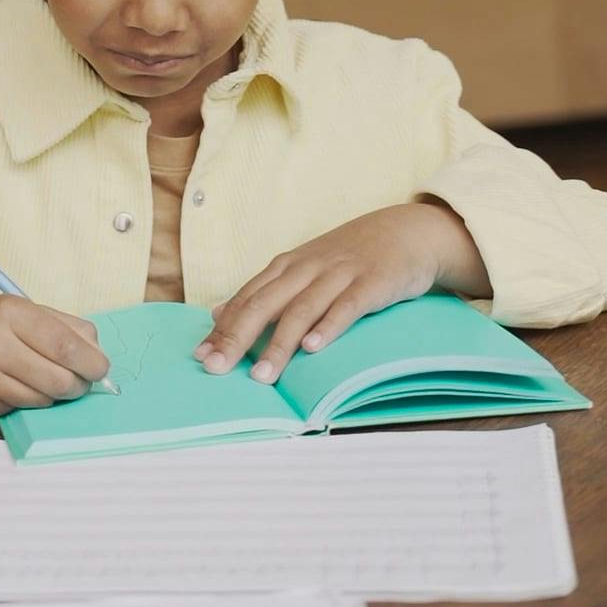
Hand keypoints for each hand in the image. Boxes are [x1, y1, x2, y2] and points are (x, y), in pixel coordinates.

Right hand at [0, 295, 110, 419]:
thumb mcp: (16, 308)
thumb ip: (61, 325)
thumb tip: (98, 354)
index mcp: (9, 312)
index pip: (66, 345)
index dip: (92, 363)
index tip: (101, 369)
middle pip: (60, 379)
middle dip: (78, 385)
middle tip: (79, 381)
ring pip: (43, 400)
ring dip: (53, 395)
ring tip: (43, 379)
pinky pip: (19, 410)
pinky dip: (25, 402)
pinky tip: (10, 385)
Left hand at [197, 201, 489, 383]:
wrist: (405, 231)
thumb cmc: (348, 257)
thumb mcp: (301, 268)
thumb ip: (263, 292)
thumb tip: (219, 314)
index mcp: (286, 267)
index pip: (247, 299)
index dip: (222, 328)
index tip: (201, 357)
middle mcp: (307, 268)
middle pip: (265, 304)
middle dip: (238, 337)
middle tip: (217, 369)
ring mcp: (339, 274)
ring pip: (302, 309)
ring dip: (280, 343)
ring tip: (263, 375)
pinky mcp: (371, 283)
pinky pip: (347, 306)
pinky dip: (329, 326)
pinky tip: (314, 348)